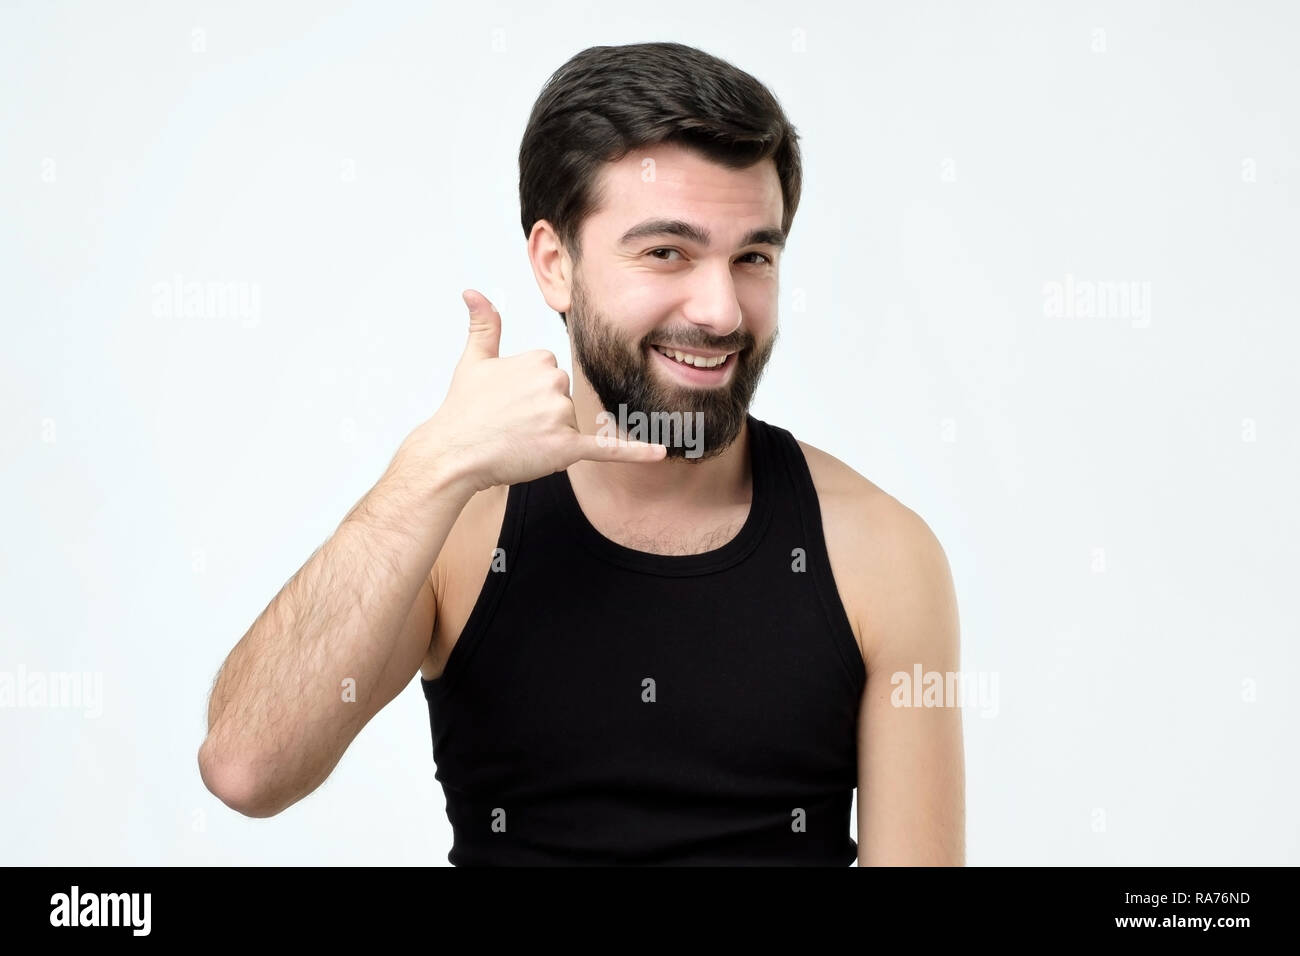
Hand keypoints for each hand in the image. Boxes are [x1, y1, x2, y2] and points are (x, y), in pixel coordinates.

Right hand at [401, 289, 666, 493]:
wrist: (453, 454)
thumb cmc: (463, 410)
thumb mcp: (473, 360)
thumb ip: (484, 324)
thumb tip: (473, 291)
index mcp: (541, 358)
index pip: (553, 375)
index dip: (531, 392)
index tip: (508, 400)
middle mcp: (555, 382)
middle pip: (564, 398)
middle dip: (542, 414)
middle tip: (509, 422)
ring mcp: (561, 415)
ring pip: (570, 425)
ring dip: (548, 436)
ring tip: (516, 439)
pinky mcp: (566, 448)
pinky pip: (608, 448)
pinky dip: (636, 452)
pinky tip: (660, 451)